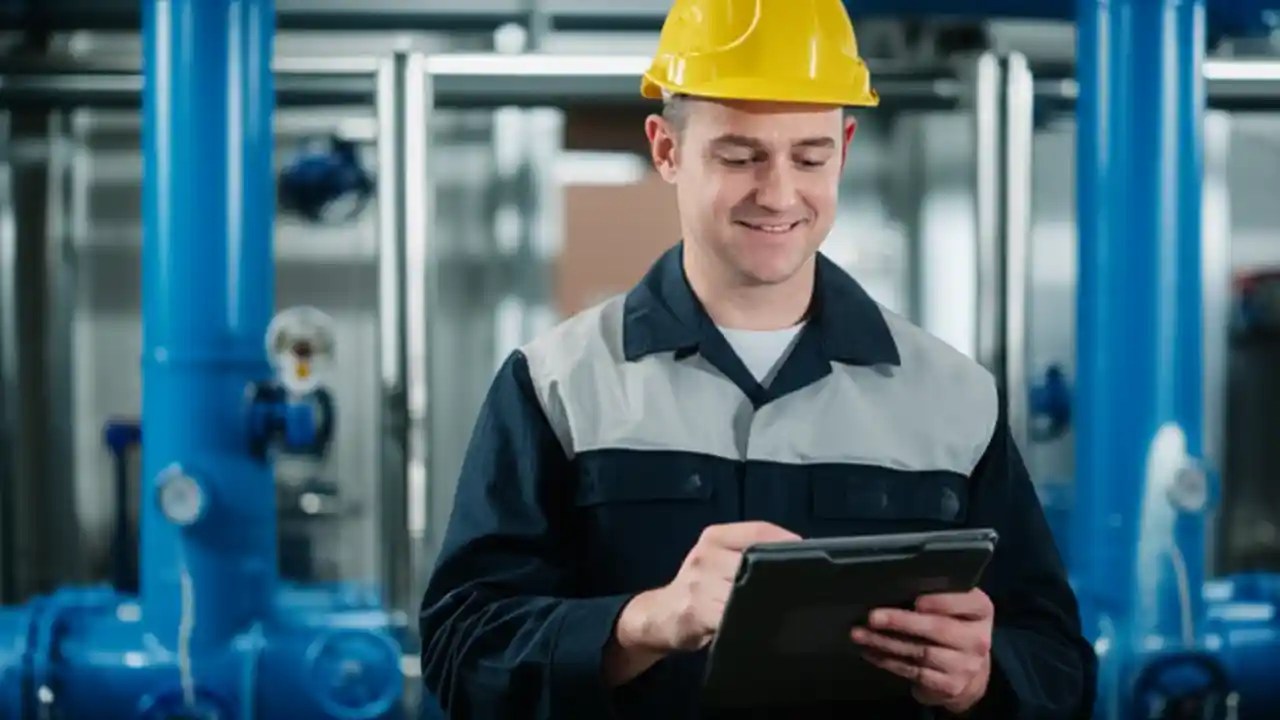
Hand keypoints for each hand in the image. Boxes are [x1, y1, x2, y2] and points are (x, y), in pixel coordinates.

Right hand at [615, 521, 799, 653]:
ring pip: (747, 589)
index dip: (787, 542)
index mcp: (714, 537)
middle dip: (781, 575)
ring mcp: (700, 584)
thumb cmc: (699, 587)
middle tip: (806, 586)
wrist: (660, 616)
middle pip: (756, 560)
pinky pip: (734, 615)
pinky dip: (753, 620)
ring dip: (771, 600)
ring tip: (787, 607)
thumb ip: (748, 553)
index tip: (811, 557)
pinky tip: (763, 624)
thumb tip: (797, 554)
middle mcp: (706, 555)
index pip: (759, 531)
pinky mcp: (697, 612)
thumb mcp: (718, 559)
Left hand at [850, 589, 993, 714]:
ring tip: (859, 634)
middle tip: (872, 617)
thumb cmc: (952, 626)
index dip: (943, 602)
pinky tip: (869, 651)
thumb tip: (893, 583)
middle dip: (901, 622)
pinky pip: (913, 671)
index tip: (917, 601)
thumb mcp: (953, 606)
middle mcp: (978, 639)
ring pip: (920, 652)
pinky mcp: (949, 686)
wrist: (968, 671)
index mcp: (981, 611)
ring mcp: (965, 666)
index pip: (970, 602)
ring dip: (885, 643)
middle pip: (938, 628)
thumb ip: (936, 594)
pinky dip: (887, 661)